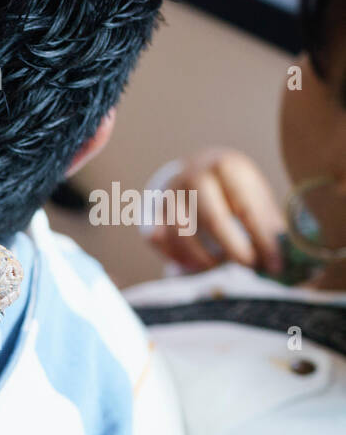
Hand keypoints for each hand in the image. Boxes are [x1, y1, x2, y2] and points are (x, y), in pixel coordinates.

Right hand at [151, 148, 284, 273]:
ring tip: (221, 264)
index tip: (276, 265)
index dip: (263, 240)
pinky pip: (162, 242)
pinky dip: (180, 258)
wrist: (196, 167)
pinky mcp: (154, 211)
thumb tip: (281, 259)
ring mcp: (170, 194)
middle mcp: (194, 177)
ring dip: (203, 257)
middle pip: (213, 220)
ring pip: (182, 235)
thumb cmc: (234, 188)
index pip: (247, 209)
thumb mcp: (254, 195)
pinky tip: (197, 264)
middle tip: (250, 267)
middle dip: (234, 249)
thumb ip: (267, 224)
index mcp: (227, 167)